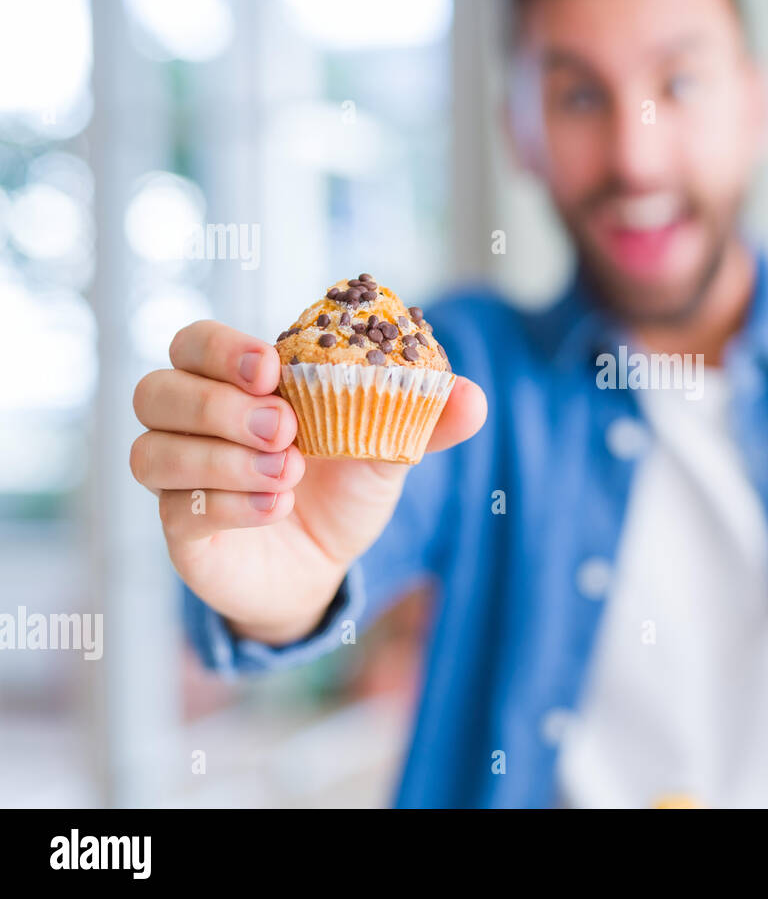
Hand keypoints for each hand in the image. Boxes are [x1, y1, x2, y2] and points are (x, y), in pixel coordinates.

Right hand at [130, 320, 486, 644]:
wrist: (326, 566)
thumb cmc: (343, 489)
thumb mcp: (387, 448)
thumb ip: (423, 417)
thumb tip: (473, 397)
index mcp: (237, 385)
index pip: (194, 344)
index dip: (222, 349)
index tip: (272, 368)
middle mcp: (194, 424)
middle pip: (156, 389)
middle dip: (219, 403)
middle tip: (285, 426)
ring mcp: (179, 478)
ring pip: (152, 450)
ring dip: (222, 457)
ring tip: (289, 470)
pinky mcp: (183, 530)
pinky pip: (179, 508)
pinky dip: (231, 503)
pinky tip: (276, 507)